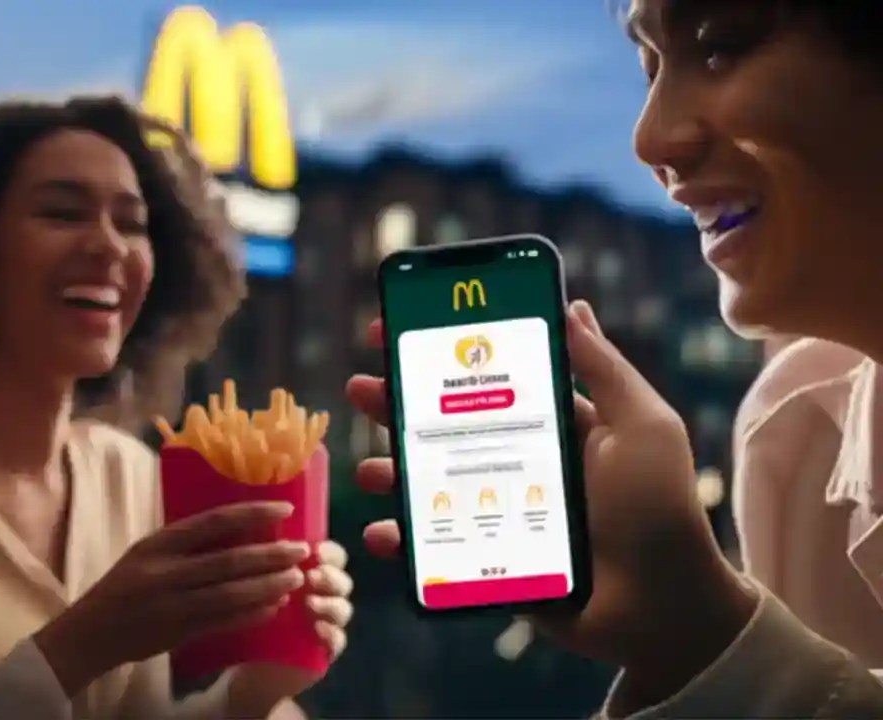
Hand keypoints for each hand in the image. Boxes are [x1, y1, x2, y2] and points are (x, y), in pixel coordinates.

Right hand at [35, 501, 309, 695]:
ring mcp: (172, 606)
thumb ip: (184, 541)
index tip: (284, 508)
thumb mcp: (146, 551)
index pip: (213, 521)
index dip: (252, 514)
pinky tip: (274, 607)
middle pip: (229, 561)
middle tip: (302, 549)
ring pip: (231, 594)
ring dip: (268, 586)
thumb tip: (235, 523)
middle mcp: (165, 573)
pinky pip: (223, 623)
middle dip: (270, 554)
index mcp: (158, 544)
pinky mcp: (178, 634)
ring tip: (295, 578)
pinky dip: (251, 615)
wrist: (92, 632)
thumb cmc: (124, 585)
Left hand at [229, 540, 353, 717]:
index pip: (332, 555)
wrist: (245, 662)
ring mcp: (328, 623)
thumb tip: (254, 526)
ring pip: (343, 609)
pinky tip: (317, 630)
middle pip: (342, 580)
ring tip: (310, 604)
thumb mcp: (251, 580)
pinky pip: (338, 641)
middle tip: (312, 577)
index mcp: (311, 572)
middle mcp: (324, 595)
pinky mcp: (326, 651)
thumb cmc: (248, 613)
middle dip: (331, 577)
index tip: (314, 550)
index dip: (329, 552)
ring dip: (330, 604)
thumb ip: (259, 558)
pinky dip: (331, 634)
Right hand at [346, 303, 756, 707]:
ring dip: (389, 472)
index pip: (488, 378)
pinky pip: (432, 545)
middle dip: (396, 406)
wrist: (661, 605)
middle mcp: (518, 462)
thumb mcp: (641, 425)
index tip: (401, 329)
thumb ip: (604, 368)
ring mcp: (497, 510)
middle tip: (362, 388)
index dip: (444, 353)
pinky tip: (382, 532)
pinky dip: (400, 539)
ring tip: (369, 470)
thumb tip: (573, 307)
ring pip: (428, 484)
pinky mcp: (487, 557)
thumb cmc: (658, 509)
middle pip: (443, 426)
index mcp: (552, 424)